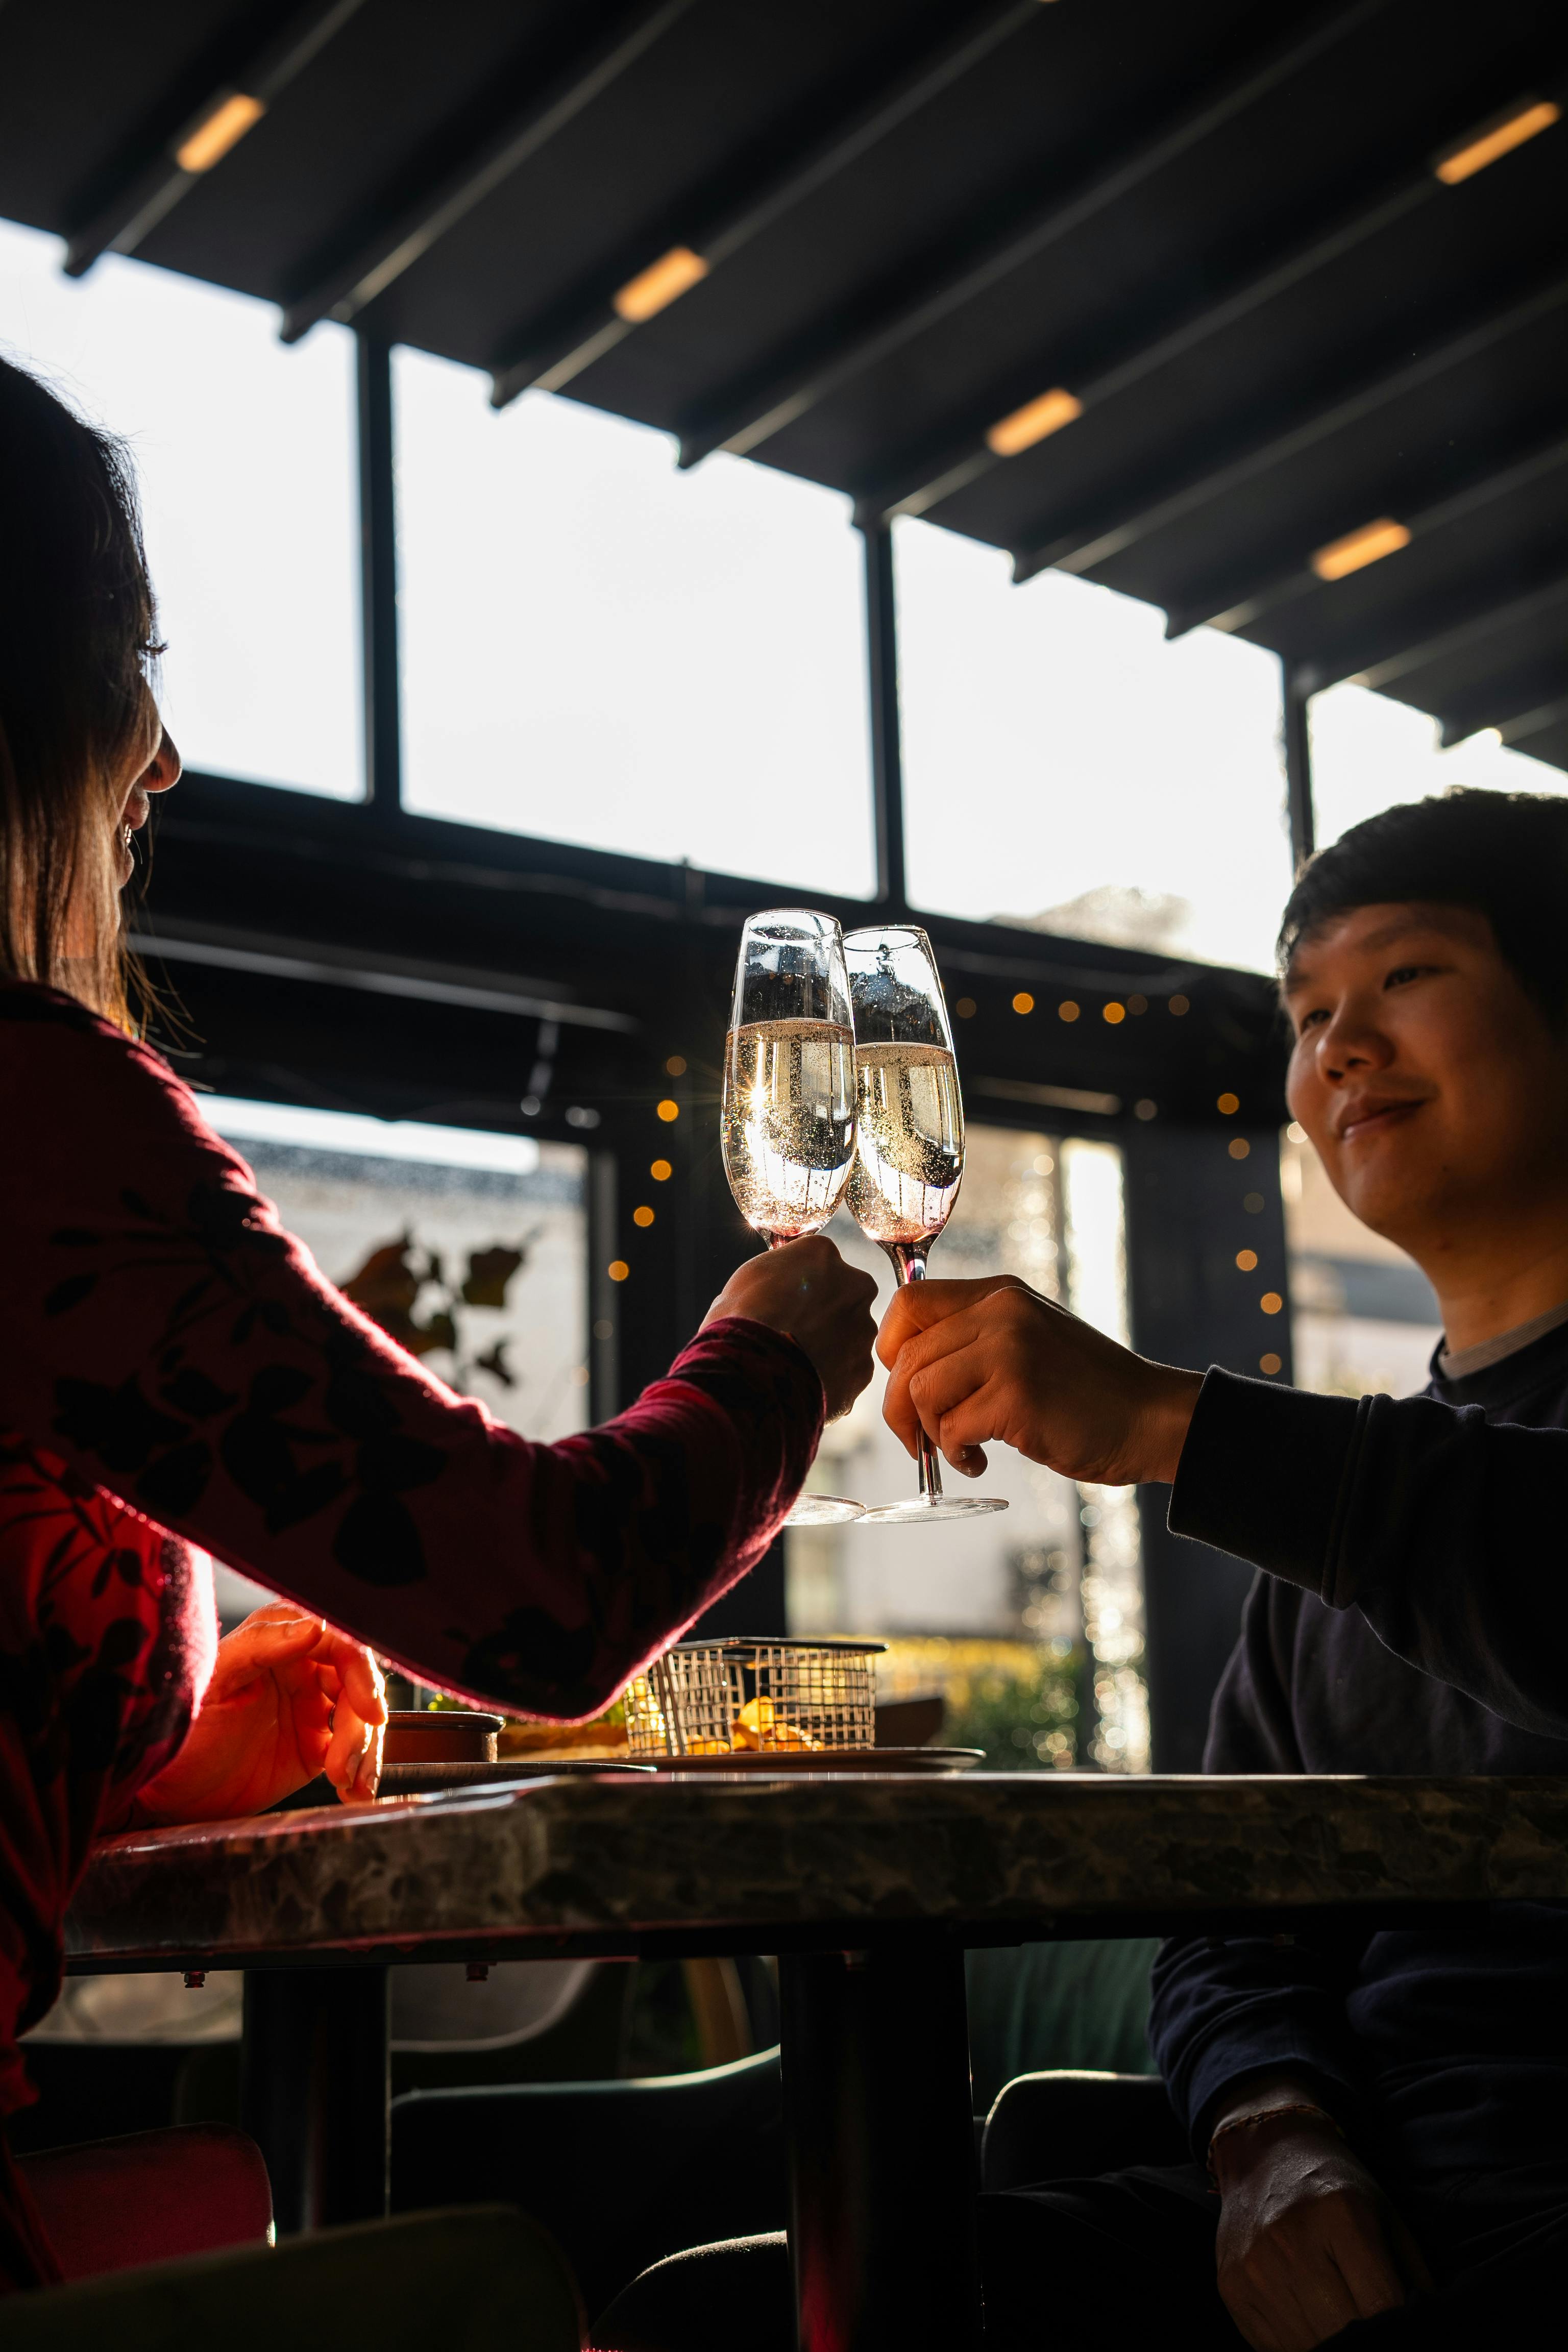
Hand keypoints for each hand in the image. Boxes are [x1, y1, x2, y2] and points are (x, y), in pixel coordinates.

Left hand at [136, 1602, 386, 1822]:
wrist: (161, 1793)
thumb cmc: (175, 1732)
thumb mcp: (210, 1682)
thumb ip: (260, 1646)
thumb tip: (313, 1627)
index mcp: (276, 1643)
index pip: (339, 1644)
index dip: (362, 1674)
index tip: (369, 1709)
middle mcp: (299, 1671)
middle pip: (358, 1685)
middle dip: (362, 1725)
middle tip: (346, 1763)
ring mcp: (309, 1710)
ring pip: (362, 1720)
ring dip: (366, 1752)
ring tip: (346, 1783)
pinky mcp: (314, 1748)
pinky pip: (353, 1753)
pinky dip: (363, 1771)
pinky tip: (354, 1791)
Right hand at [705, 1235, 878, 1419]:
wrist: (753, 1372)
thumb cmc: (740, 1320)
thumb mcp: (748, 1279)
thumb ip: (777, 1277)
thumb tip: (773, 1291)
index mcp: (821, 1253)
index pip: (818, 1262)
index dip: (800, 1286)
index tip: (785, 1302)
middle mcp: (854, 1284)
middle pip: (843, 1295)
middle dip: (826, 1312)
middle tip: (795, 1331)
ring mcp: (863, 1327)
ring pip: (850, 1334)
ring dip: (831, 1345)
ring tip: (796, 1361)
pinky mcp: (863, 1367)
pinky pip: (848, 1369)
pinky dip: (831, 1374)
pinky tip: (804, 1380)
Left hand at [878, 1275, 1201, 1483]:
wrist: (1152, 1418)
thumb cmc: (1088, 1392)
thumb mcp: (1030, 1340)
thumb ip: (976, 1340)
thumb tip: (906, 1370)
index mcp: (1001, 1294)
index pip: (909, 1303)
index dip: (892, 1349)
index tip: (908, 1386)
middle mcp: (1001, 1312)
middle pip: (907, 1357)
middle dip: (901, 1410)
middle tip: (921, 1440)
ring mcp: (1010, 1352)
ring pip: (921, 1392)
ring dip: (931, 1434)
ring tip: (962, 1450)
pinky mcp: (1017, 1397)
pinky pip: (951, 1428)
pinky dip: (956, 1455)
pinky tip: (980, 1461)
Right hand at [1213, 2111, 1432, 2350]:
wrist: (1261, 2150)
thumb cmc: (1334, 2185)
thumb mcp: (1383, 2212)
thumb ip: (1411, 2275)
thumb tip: (1428, 2330)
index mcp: (1341, 2212)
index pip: (1382, 2305)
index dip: (1400, 2329)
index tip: (1405, 2332)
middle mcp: (1292, 2238)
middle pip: (1344, 2332)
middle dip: (1368, 2341)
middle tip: (1376, 2334)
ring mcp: (1255, 2265)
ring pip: (1308, 2347)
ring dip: (1332, 2347)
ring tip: (1344, 2329)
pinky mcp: (1231, 2284)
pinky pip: (1273, 2347)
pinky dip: (1298, 2347)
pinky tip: (1311, 2325)